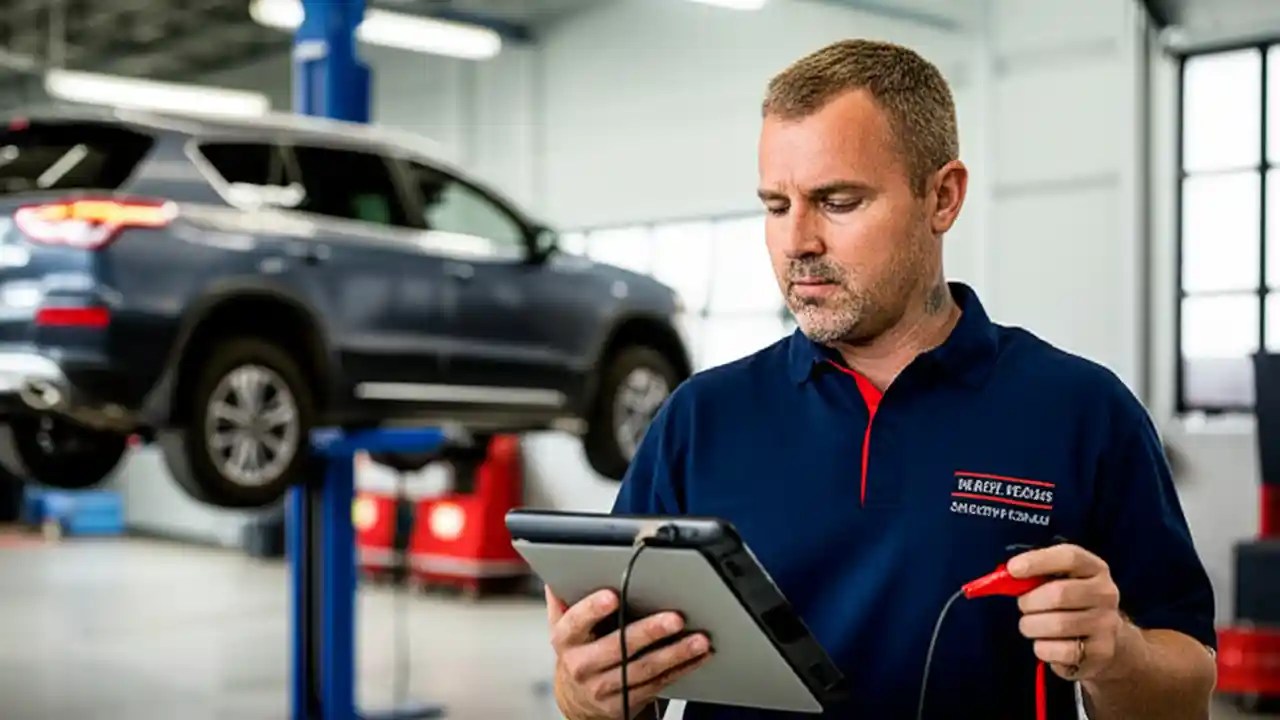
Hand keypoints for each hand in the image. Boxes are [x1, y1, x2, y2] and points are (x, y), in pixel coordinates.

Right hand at [546, 586, 713, 719]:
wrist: (578, 699)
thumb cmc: (578, 652)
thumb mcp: (563, 625)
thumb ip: (563, 596)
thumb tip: (559, 566)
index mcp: (567, 639)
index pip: (576, 622)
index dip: (592, 609)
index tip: (611, 596)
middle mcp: (583, 665)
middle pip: (618, 647)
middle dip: (649, 632)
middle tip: (674, 618)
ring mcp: (605, 686)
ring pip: (644, 669)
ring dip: (675, 654)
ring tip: (698, 639)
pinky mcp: (626, 702)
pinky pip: (658, 683)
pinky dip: (682, 669)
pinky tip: (699, 656)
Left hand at [1008, 544, 1136, 681]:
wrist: (1105, 638)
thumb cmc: (1070, 602)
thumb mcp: (1059, 579)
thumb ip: (1036, 574)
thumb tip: (1006, 577)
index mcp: (1094, 568)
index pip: (1070, 557)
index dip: (1038, 561)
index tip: (1013, 569)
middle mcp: (1106, 594)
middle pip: (1059, 594)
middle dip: (1029, 601)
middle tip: (1023, 606)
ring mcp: (1106, 624)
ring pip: (1057, 624)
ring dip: (1032, 626)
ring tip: (1031, 625)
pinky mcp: (1101, 652)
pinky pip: (1060, 650)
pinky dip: (1042, 647)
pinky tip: (1044, 643)